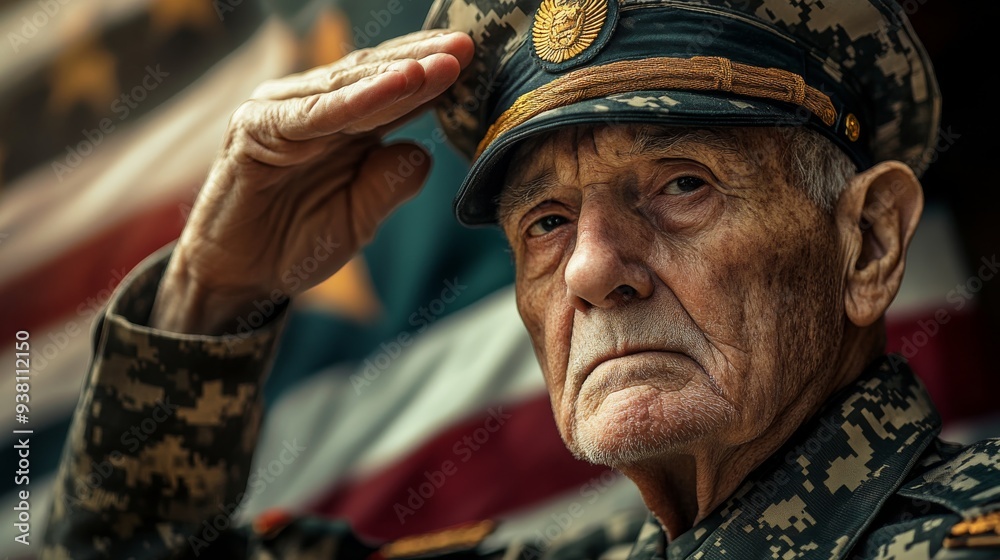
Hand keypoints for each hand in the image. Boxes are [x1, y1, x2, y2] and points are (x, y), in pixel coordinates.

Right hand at [150, 30, 473, 333]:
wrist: (240, 277)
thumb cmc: (298, 241)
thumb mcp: (359, 218)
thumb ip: (389, 185)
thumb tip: (422, 153)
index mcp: (345, 126)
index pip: (396, 92)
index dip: (436, 78)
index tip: (480, 65)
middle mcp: (314, 109)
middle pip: (377, 77)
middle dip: (425, 61)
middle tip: (469, 47)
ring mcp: (282, 114)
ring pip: (349, 88)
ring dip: (398, 74)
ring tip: (443, 63)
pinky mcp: (256, 131)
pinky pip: (314, 115)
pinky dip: (355, 100)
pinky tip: (395, 86)